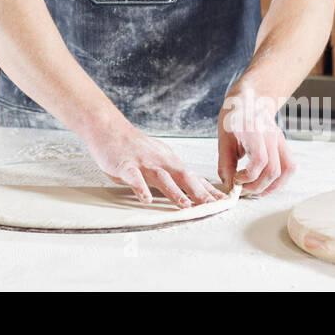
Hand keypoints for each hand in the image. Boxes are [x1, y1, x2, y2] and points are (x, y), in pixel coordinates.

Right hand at [83, 116, 228, 207]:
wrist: (108, 128)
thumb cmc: (133, 146)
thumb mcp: (159, 157)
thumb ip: (174, 171)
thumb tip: (196, 185)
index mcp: (170, 161)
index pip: (194, 177)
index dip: (210, 190)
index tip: (225, 202)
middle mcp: (160, 161)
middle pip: (184, 176)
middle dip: (200, 192)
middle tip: (213, 207)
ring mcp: (143, 163)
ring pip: (162, 177)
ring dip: (175, 192)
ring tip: (185, 206)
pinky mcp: (125, 165)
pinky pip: (134, 177)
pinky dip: (141, 188)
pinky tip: (146, 199)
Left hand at [217, 84, 295, 195]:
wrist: (250, 100)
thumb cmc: (235, 117)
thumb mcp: (223, 138)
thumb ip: (225, 163)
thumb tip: (229, 185)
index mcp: (253, 130)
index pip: (260, 159)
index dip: (248, 176)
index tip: (236, 179)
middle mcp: (271, 135)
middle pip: (273, 169)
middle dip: (257, 186)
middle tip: (243, 189)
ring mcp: (280, 140)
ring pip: (286, 170)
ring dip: (272, 187)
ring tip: (256, 191)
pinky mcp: (284, 145)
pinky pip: (290, 167)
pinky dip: (281, 180)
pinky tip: (267, 184)